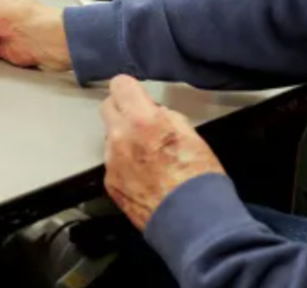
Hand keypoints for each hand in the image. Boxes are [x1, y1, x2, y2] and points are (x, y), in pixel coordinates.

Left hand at [101, 75, 225, 229]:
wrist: (193, 220)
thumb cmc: (198, 178)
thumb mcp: (190, 133)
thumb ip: (164, 116)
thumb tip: (153, 111)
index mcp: (142, 120)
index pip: (120, 84)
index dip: (130, 88)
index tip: (137, 95)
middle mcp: (120, 137)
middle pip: (107, 106)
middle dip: (123, 109)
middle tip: (142, 122)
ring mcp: (112, 161)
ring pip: (110, 136)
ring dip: (123, 138)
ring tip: (149, 156)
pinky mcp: (110, 182)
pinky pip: (112, 162)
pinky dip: (124, 164)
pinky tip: (145, 176)